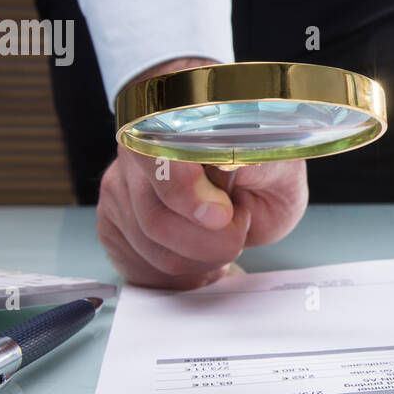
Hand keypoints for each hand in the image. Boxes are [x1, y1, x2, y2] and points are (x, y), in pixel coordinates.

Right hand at [96, 58, 308, 288]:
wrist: (251, 189)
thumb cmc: (264, 173)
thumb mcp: (280, 162)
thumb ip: (261, 160)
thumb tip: (237, 163)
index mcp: (173, 122)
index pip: (159, 159)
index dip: (188, 195)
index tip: (222, 215)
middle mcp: (135, 153)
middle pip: (156, 218)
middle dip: (209, 240)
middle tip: (237, 228)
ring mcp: (119, 190)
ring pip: (151, 249)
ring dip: (200, 258)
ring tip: (222, 238)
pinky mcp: (113, 224)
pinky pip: (142, 267)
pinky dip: (182, 271)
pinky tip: (201, 256)